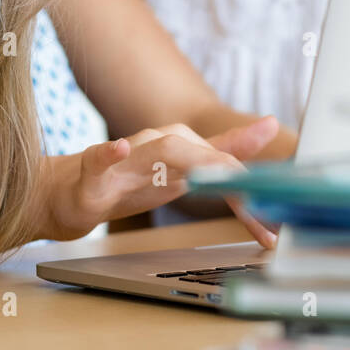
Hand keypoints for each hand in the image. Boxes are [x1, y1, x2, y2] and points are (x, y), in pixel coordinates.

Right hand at [51, 116, 278, 246]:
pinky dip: (110, 152)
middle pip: (203, 154)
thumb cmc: (130, 181)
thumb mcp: (184, 170)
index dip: (254, 189)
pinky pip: (100, 158)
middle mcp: (158, 145)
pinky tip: (119, 148)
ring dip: (192, 163)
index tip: (275, 223)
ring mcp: (127, 158)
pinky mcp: (92, 172)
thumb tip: (270, 126)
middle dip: (235, 183)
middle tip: (260, 218)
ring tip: (221, 185)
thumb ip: (225, 150)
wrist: (73, 193)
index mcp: (182, 147)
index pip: (226, 162)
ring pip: (161, 150)